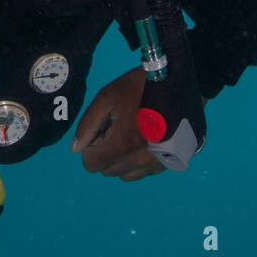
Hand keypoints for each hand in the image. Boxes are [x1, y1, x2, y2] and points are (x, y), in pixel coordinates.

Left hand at [71, 67, 165, 181]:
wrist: (180, 83)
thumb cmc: (141, 86)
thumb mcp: (107, 97)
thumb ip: (88, 125)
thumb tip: (76, 149)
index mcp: (123, 144)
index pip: (92, 164)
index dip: (91, 146)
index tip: (102, 130)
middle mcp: (140, 159)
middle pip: (107, 170)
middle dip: (105, 152)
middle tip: (117, 128)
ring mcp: (156, 163)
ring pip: (125, 174)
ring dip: (122, 159)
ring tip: (131, 133)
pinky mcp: (169, 162)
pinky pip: (144, 172)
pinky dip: (139, 160)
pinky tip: (145, 139)